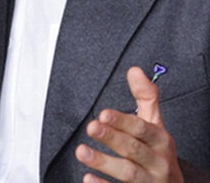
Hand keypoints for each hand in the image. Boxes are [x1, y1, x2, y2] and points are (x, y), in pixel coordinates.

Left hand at [75, 66, 183, 182]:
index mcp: (160, 141)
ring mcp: (149, 182)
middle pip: (134, 149)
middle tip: (91, 127)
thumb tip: (134, 70)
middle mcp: (157, 162)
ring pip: (128, 173)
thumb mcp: (156, 125)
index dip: (123, 121)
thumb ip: (146, 98)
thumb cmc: (158, 153)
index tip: (104, 113)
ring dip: (104, 162)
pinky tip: (88, 178)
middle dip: (112, 138)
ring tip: (81, 151)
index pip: (142, 129)